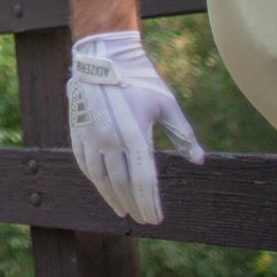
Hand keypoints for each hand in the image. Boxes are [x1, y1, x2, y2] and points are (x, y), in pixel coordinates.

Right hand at [67, 31, 205, 224]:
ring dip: (112, 197)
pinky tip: (102, 187)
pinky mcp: (78, 130)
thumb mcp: (166, 104)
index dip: (150, 203)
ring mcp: (91, 136)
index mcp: (136, 135)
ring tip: (122, 210)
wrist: (102, 56)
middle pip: (123, 183)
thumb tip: (198, 160)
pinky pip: (85, 163)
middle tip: (142, 219)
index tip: (156, 219)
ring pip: (100, 177)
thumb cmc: (140, 79)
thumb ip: (182, 134)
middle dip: (134, 204)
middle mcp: (111, 140)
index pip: (144, 181)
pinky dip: (94, 179)